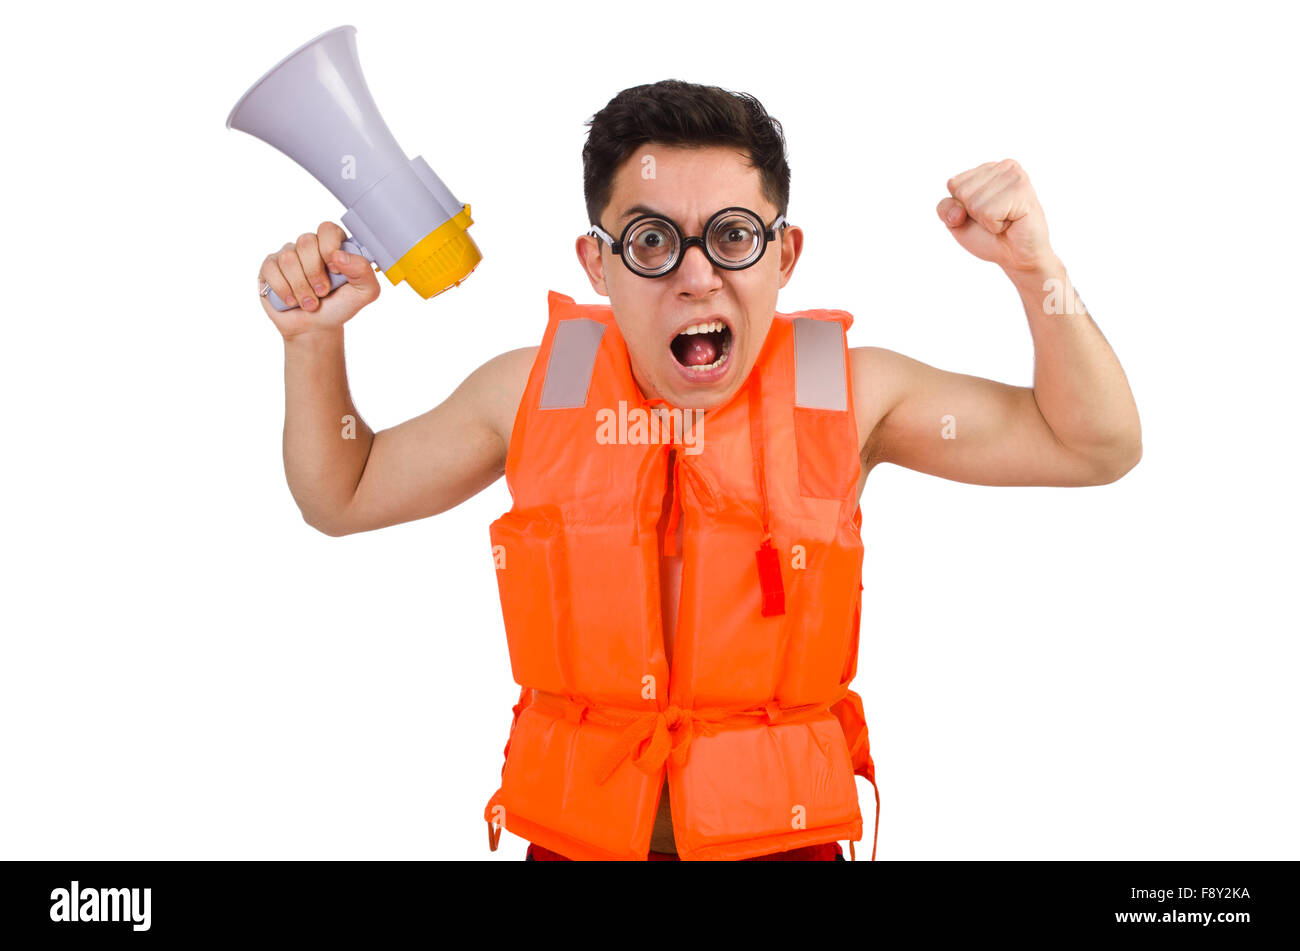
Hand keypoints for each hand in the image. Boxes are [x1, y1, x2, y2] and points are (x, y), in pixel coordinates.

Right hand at [258, 221, 379, 338]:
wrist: (316, 328)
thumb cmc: (340, 306)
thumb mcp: (364, 292)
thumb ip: (364, 271)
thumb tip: (340, 255)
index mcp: (333, 245)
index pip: (328, 229)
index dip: (329, 248)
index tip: (335, 272)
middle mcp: (310, 246)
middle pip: (306, 242)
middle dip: (315, 273)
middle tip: (323, 292)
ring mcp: (288, 255)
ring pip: (288, 258)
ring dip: (301, 287)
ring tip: (310, 303)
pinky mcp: (270, 267)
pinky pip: (271, 269)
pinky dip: (283, 289)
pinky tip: (292, 301)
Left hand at [936, 159, 1054, 276]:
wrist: (1017, 258)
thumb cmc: (990, 237)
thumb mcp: (958, 223)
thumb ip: (945, 209)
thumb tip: (957, 209)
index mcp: (988, 169)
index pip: (953, 184)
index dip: (961, 208)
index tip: (981, 215)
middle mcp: (1004, 166)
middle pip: (962, 192)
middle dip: (974, 215)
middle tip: (996, 219)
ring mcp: (1015, 175)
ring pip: (975, 203)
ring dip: (986, 221)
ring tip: (1005, 221)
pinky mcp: (1022, 190)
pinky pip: (989, 213)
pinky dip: (995, 226)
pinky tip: (1012, 222)